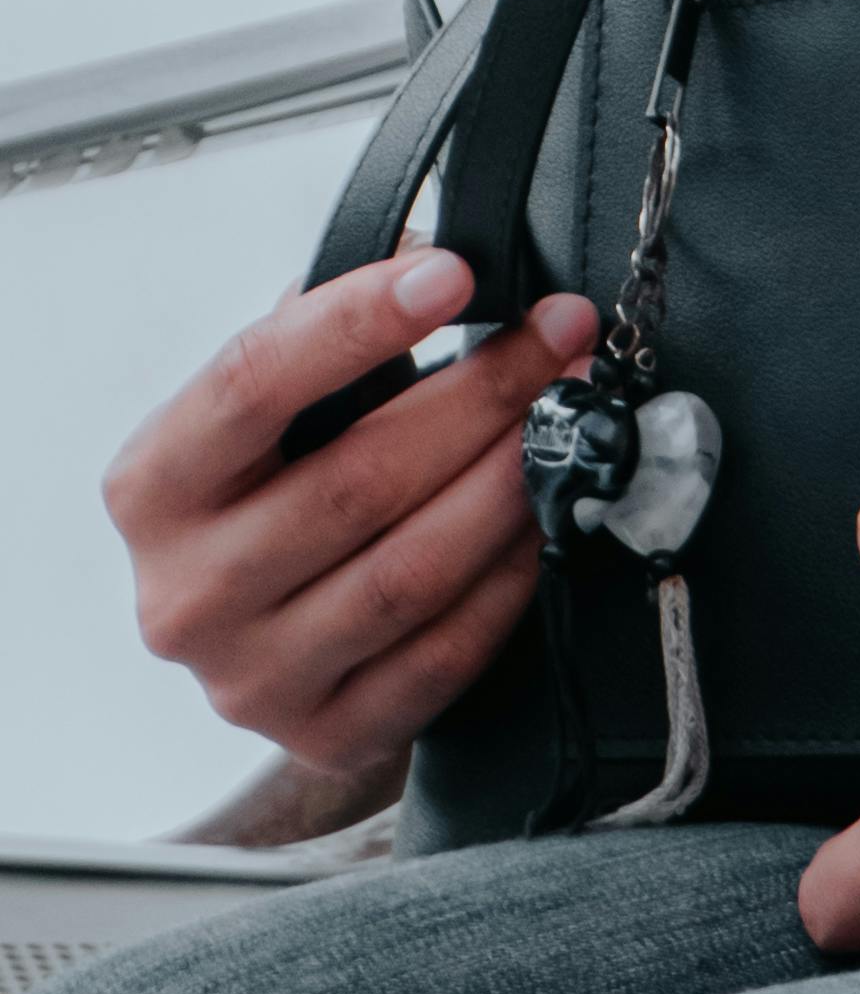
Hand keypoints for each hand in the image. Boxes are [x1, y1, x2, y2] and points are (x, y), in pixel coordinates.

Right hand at [103, 250, 594, 769]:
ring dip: (512, 480)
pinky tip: (548, 513)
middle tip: (562, 334)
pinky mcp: (324, 734)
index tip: (454, 273)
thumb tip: (429, 259)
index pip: (251, 385)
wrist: (259, 630)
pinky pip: (442, 651)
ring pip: (409, 571)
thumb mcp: (268, 409)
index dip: (356, 323)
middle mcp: (186, 593)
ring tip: (571, 416)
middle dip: (482, 394)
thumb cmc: (271, 487)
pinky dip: (510, 575)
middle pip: (356, 481)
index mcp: (153, 486)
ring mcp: (251, 679)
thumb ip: (325, 330)